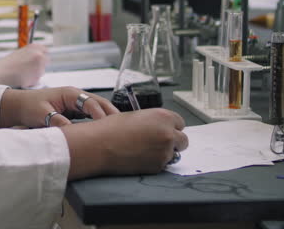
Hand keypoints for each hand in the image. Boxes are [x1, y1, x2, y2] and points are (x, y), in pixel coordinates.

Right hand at [0, 43, 47, 87]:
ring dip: (35, 74)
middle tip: (29, 69)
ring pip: (42, 72)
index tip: (38, 60)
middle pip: (46, 61)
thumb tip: (41, 57)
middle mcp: (39, 55)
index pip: (45, 50)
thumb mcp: (21, 53)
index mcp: (34, 46)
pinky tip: (22, 79)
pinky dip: (31, 81)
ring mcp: (39, 66)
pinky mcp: (37, 77)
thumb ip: (32, 53)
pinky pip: (37, 80)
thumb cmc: (8, 64)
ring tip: (22, 74)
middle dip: (40, 65)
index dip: (42, 56)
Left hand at [0, 86, 118, 128]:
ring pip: (96, 109)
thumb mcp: (42, 114)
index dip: (100, 113)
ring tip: (118, 130)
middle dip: (110, 113)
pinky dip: (98, 122)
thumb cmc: (29, 107)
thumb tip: (72, 131)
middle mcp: (75, 97)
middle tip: (123, 126)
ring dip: (106, 117)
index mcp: (70, 93)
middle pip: (98, 103)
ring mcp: (76, 104)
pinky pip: (90, 116)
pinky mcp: (74, 113)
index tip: (107, 124)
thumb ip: (57, 121)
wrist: (19, 107)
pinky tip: (104, 131)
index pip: (90, 102)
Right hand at [60, 108, 188, 179]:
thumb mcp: (137, 116)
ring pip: (173, 154)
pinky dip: (154, 162)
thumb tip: (161, 129)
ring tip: (144, 150)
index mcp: (163, 117)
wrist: (101, 145)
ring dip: (164, 153)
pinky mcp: (158, 166)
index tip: (165, 130)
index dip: (171, 127)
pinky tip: (139, 157)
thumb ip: (154, 122)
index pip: (180, 123)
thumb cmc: (113, 128)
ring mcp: (165, 151)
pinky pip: (162, 164)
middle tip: (158, 143)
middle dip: (174, 142)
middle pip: (183, 140)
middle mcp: (168, 133)